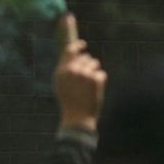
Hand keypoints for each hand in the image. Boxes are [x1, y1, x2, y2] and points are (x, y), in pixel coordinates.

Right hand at [52, 15, 106, 131]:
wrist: (77, 118)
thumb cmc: (69, 103)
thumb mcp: (62, 85)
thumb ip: (66, 70)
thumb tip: (75, 54)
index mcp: (61, 71)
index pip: (70, 50)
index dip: (78, 45)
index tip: (83, 44)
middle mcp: (72, 70)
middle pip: (85, 57)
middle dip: (88, 64)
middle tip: (86, 79)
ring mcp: (84, 73)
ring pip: (94, 64)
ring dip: (94, 72)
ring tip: (89, 88)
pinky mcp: (95, 79)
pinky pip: (101, 74)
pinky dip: (100, 82)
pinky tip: (94, 92)